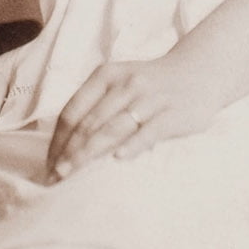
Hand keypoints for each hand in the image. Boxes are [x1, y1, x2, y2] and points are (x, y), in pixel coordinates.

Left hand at [47, 48, 225, 180]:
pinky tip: (119, 160)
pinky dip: (133, 145)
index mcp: (107, 75)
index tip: (49, 165)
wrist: (199, 72)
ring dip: (89, 153)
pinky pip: (149, 131)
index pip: (73, 110)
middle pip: (89, 122)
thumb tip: (63, 145)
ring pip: (113, 127)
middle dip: (68, 152)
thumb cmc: (150, 86)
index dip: (58, 139)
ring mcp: (150, 98)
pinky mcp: (173, 113)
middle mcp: (126, 84)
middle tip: (55, 177)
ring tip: (72, 176)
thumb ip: (96, 106)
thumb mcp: (120, 84)